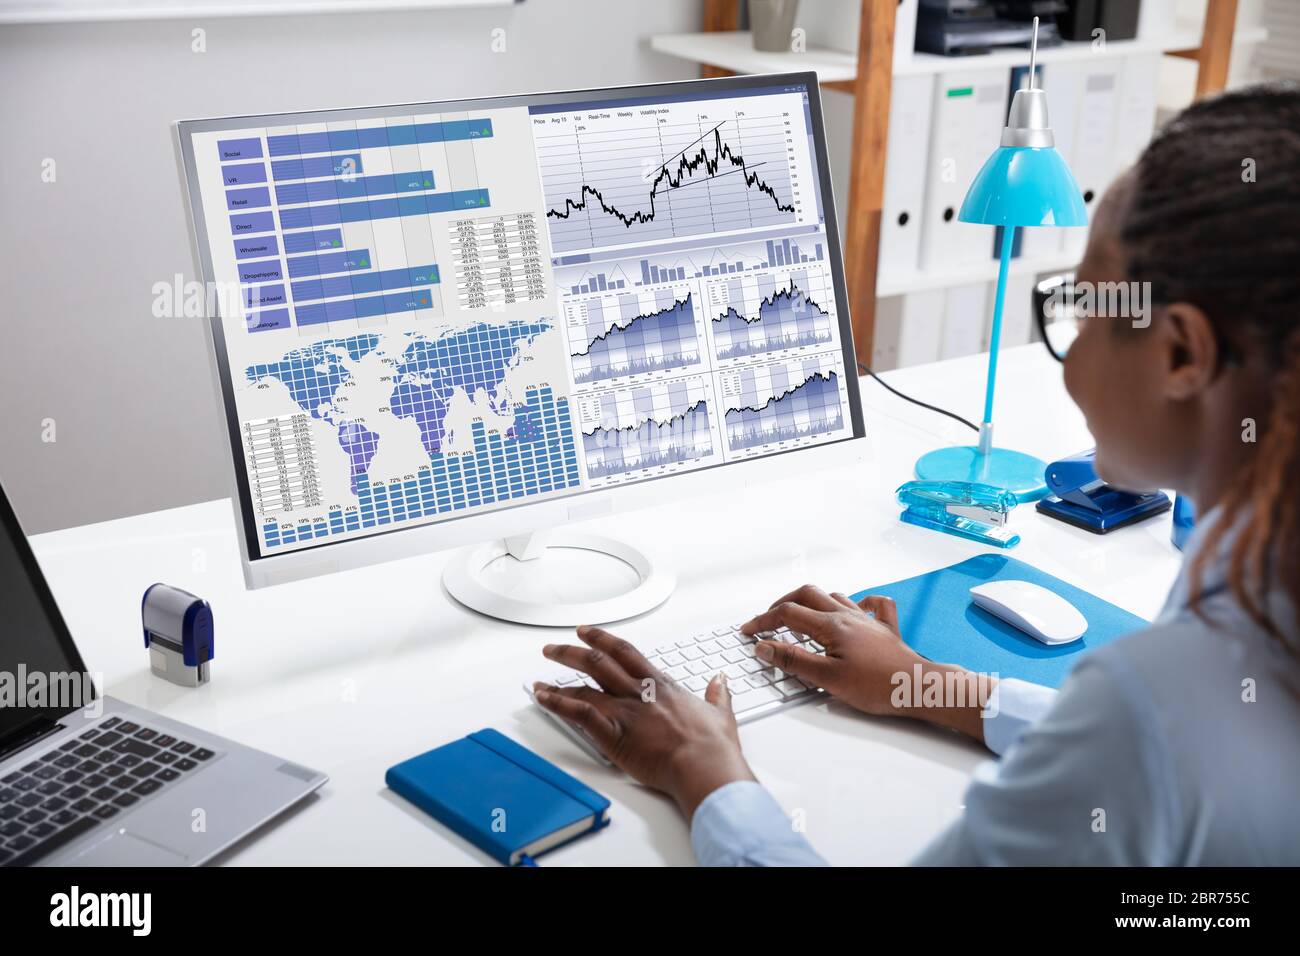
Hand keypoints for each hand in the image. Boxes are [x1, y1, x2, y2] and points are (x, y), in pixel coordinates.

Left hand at [532, 625, 756, 818]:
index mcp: (661, 685)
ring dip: (558, 680)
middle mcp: (639, 692)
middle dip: (571, 652)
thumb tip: (721, 680)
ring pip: (584, 685)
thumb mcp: (720, 712)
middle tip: (554, 648)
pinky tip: (543, 699)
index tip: (587, 632)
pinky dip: (558, 704)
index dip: (603, 639)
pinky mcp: (614, 733)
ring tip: (540, 679)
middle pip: (597, 661)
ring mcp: (625, 711)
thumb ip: (717, 693)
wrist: (703, 764)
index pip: (625, 652)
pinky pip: (579, 712)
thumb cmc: (712, 745)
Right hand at [740, 585, 992, 741]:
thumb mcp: (828, 679)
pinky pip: (873, 604)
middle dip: (783, 603)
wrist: (919, 687)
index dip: (763, 621)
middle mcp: (848, 615)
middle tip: (768, 619)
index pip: (787, 614)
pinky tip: (854, 609)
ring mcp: (868, 619)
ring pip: (835, 596)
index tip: (748, 631)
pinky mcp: (886, 629)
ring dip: (813, 601)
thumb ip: (794, 661)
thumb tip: (765, 647)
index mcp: (832, 626)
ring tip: (801, 616)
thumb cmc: (878, 686)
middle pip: (807, 594)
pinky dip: (859, 602)